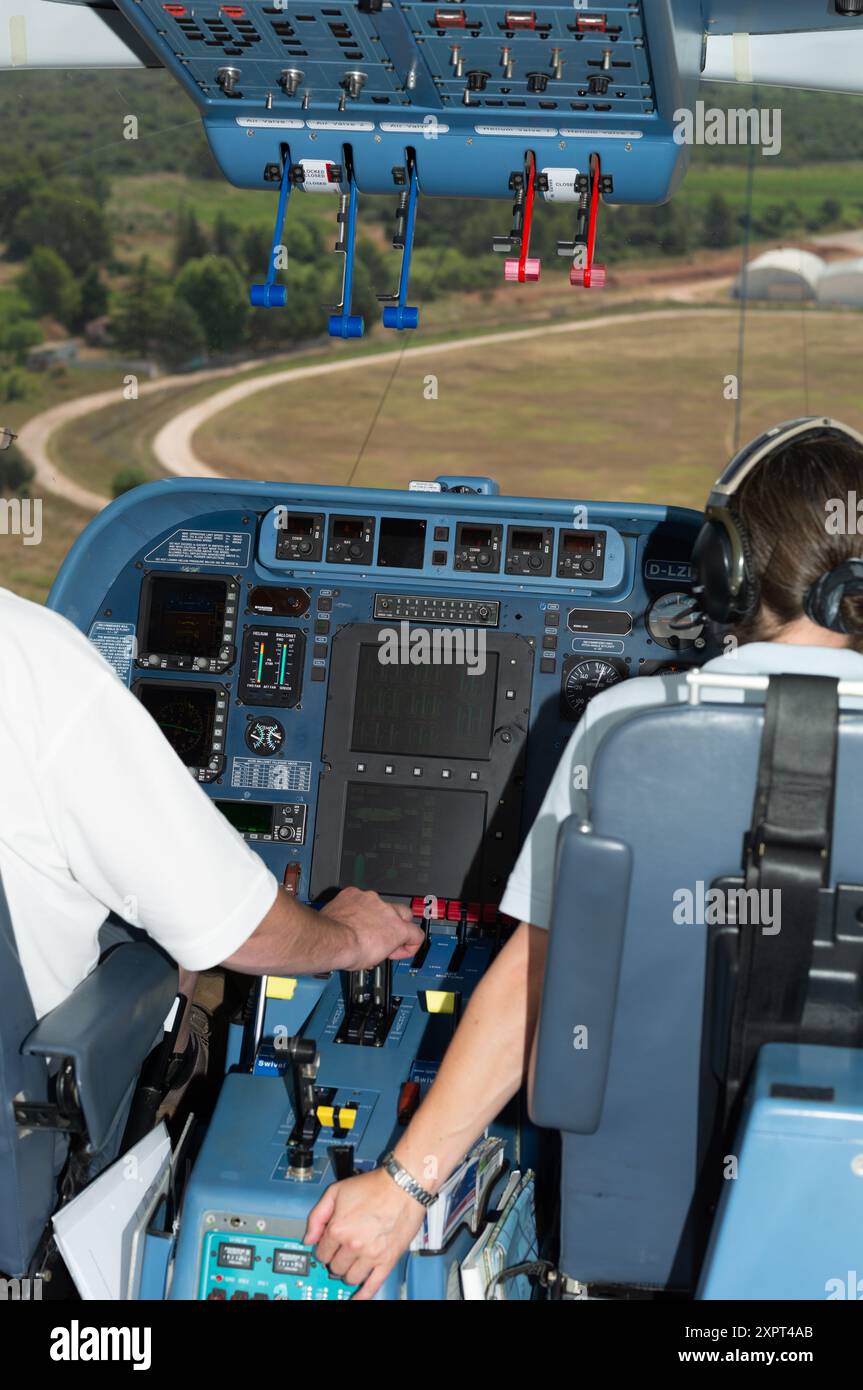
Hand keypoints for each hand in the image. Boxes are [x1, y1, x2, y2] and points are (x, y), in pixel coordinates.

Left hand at [305, 1168, 425, 1299]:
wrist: (403, 1186)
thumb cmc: (374, 1186)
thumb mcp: (336, 1191)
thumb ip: (317, 1215)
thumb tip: (308, 1238)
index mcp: (338, 1229)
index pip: (321, 1253)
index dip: (324, 1249)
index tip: (328, 1247)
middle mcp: (353, 1244)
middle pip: (335, 1267)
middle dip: (336, 1260)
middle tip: (343, 1251)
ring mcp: (371, 1255)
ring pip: (350, 1278)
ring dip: (349, 1272)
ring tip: (354, 1262)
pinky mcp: (387, 1261)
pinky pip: (372, 1286)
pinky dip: (363, 1295)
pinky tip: (357, 1298)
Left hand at [323, 887, 423, 968]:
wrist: (331, 939)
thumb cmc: (351, 951)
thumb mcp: (376, 960)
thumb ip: (387, 948)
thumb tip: (384, 948)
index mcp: (398, 929)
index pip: (417, 934)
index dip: (411, 945)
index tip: (401, 949)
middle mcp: (387, 910)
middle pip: (404, 913)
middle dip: (398, 923)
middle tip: (385, 936)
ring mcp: (370, 899)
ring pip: (379, 904)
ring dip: (374, 914)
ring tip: (361, 927)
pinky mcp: (354, 893)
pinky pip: (360, 898)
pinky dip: (357, 906)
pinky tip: (350, 917)